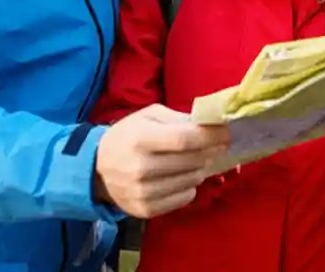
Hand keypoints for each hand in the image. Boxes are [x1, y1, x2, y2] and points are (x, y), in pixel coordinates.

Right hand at [93, 104, 230, 217]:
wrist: (97, 169)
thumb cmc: (128, 136)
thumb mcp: (148, 116)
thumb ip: (178, 118)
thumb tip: (210, 124)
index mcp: (141, 139)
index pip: (185, 139)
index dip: (210, 136)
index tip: (227, 132)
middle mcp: (141, 167)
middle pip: (191, 161)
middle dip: (211, 152)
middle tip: (218, 146)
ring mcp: (142, 192)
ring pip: (191, 181)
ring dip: (201, 169)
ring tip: (196, 161)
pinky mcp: (145, 209)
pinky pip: (183, 198)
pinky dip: (189, 187)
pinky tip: (182, 177)